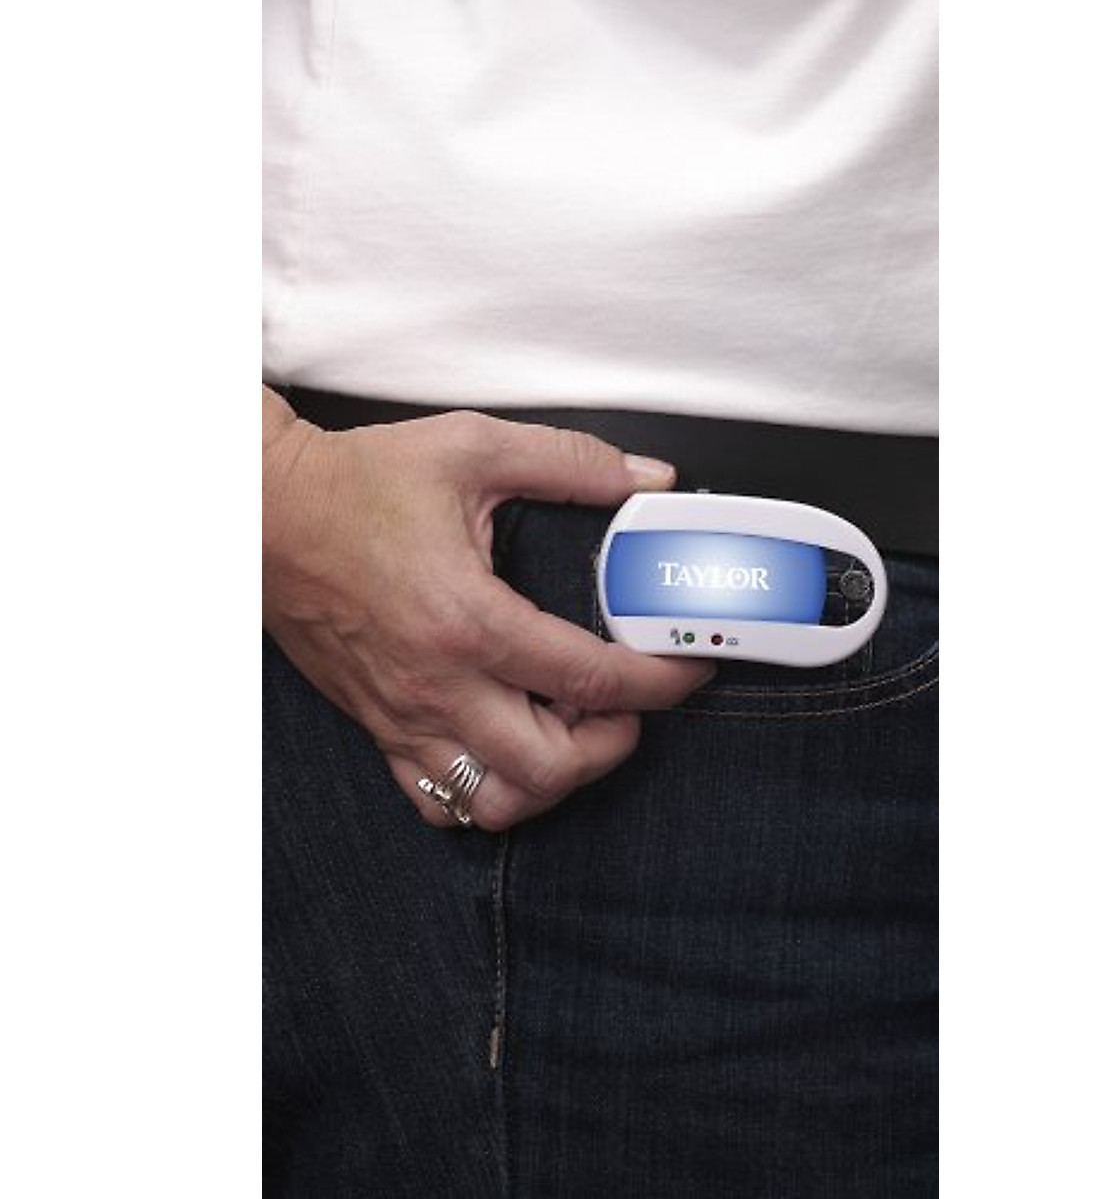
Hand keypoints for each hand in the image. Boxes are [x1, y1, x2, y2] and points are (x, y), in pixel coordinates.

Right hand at [263, 392, 712, 830]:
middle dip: (612, 746)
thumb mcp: (473, 449)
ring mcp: (403, 717)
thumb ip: (571, 464)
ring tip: (570, 730)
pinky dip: (485, 791)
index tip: (687, 667)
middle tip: (630, 704)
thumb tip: (645, 481)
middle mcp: (436, 685)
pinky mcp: (378, 726)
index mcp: (467, 620)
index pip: (592, 680)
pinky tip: (504, 746)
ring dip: (551, 780)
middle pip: (549, 768)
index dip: (659, 680)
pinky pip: (435, 800)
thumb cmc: (355, 485)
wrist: (265, 511)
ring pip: (494, 802)